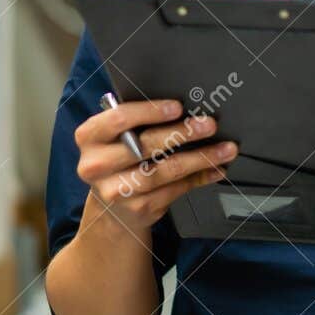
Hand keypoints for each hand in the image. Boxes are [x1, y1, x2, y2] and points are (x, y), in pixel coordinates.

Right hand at [73, 98, 237, 236]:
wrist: (112, 208)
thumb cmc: (122, 159)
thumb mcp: (120, 138)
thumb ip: (141, 123)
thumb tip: (188, 110)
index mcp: (90, 137)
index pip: (118, 119)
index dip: (150, 111)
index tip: (178, 107)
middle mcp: (96, 165)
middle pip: (145, 145)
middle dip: (183, 133)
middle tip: (209, 124)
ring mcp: (116, 190)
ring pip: (164, 171)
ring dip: (200, 158)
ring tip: (224, 149)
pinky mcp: (137, 208)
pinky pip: (175, 189)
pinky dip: (200, 177)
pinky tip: (216, 169)